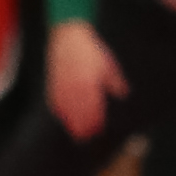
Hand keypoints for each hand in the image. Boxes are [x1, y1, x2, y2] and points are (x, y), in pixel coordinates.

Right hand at [48, 20, 122, 137]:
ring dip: (70, 122)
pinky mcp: (53, 81)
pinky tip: (63, 119)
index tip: (98, 131)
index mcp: (89, 79)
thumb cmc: (92, 51)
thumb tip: (123, 94)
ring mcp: (61, 82)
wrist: (69, 36)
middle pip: (77, 109)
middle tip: (86, 139)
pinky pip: (54, 100)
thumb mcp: (108, 64)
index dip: (94, 119)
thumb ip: (115, 80)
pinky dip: (59, 110)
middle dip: (82, 125)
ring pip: (65, 107)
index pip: (92, 104)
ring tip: (75, 135)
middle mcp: (74, 83)